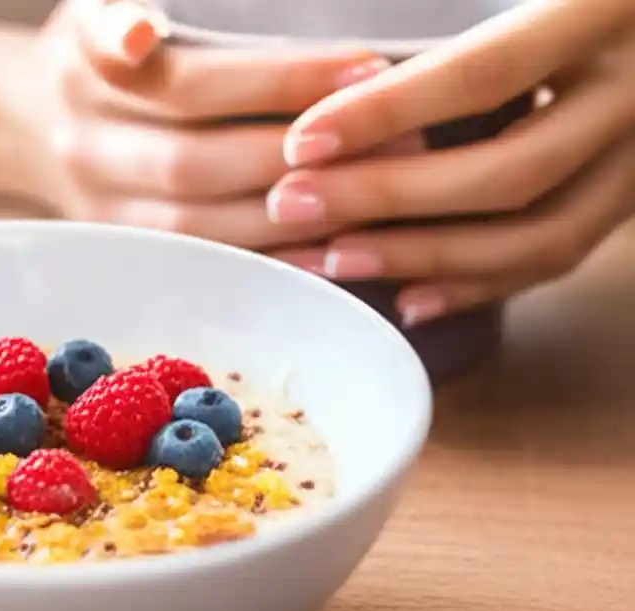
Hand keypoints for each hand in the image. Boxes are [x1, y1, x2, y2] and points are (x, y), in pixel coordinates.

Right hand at [0, 0, 390, 248]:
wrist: (24, 120)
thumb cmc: (101, 46)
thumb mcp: (99, 3)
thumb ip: (122, 13)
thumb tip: (143, 32)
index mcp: (82, 72)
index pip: (188, 83)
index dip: (276, 82)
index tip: (368, 69)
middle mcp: (85, 146)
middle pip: (197, 162)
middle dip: (302, 153)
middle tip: (405, 136)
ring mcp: (101, 207)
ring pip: (200, 224)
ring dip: (294, 218)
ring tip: (386, 194)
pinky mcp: (128, 248)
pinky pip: (205, 260)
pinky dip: (271, 260)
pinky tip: (336, 253)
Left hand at [269, 0, 634, 325]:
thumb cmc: (571, 4)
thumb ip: (458, 51)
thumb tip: (329, 111)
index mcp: (604, 14)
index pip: (484, 72)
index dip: (387, 113)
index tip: (300, 142)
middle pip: (510, 171)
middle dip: (388, 197)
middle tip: (292, 205)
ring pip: (541, 235)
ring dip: (427, 257)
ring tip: (334, 259)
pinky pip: (559, 259)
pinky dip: (478, 284)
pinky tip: (408, 297)